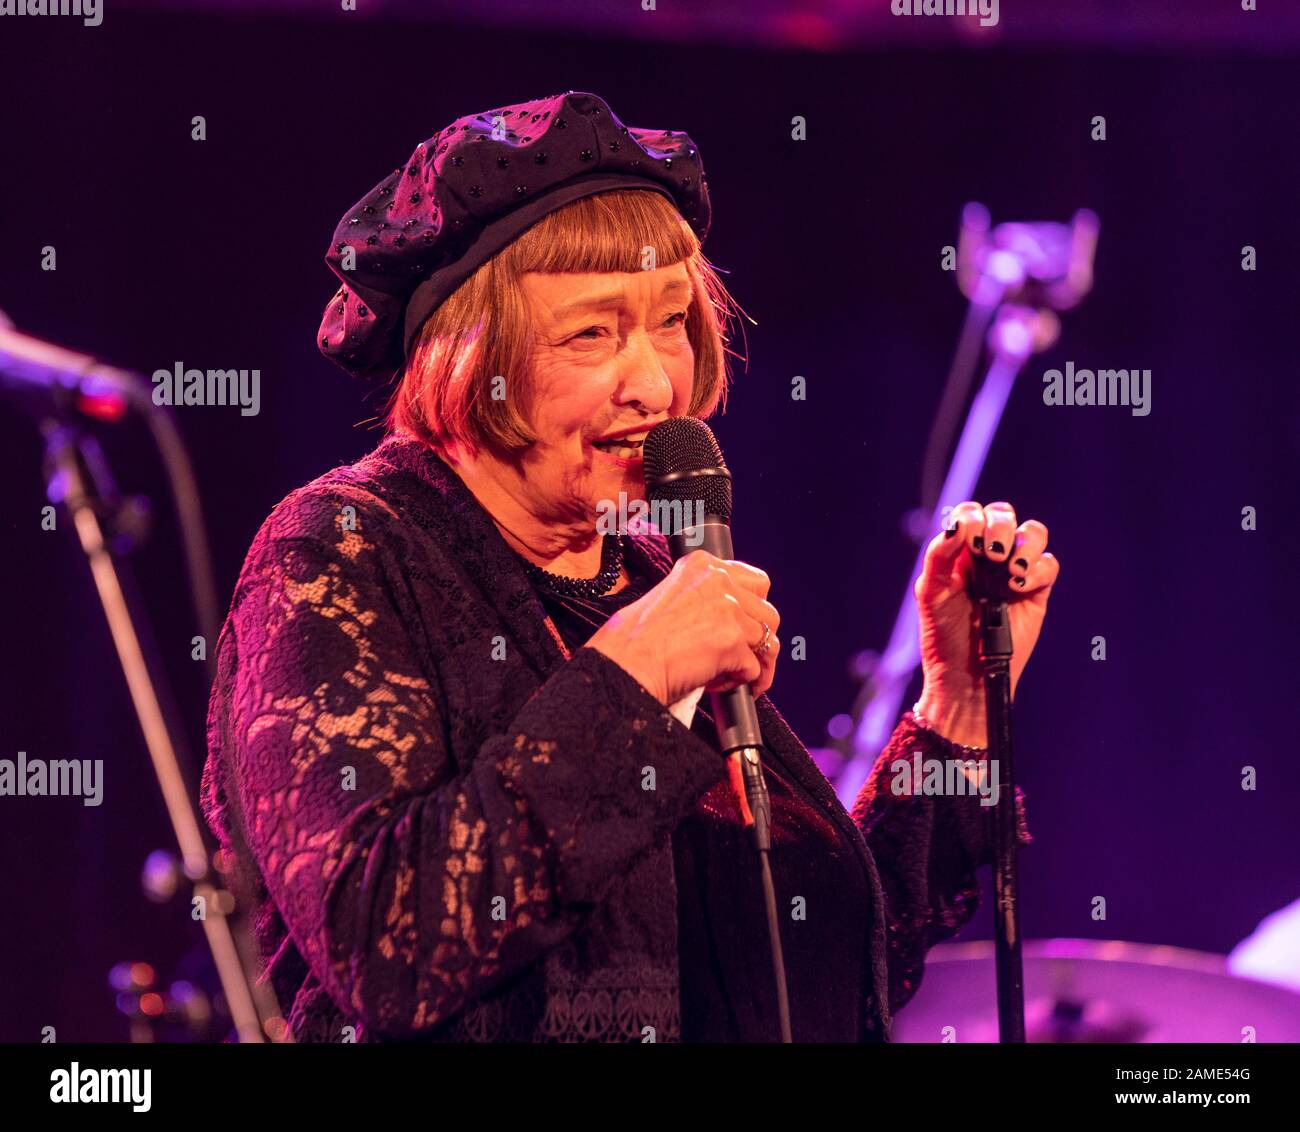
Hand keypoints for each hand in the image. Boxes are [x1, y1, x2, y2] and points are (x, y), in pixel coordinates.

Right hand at [586, 552, 780, 706]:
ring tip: (731, 677)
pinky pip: (754, 669)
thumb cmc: (634, 640)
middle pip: (768, 612)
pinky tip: (715, 685)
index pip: (755, 581)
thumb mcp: (670, 597)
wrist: (624, 662)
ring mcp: (728, 610)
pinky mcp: (732, 641)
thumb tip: (730, 621)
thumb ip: (703, 598)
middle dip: (761, 640)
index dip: (754, 609)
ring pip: (769, 642)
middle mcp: (718, 581)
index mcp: (702, 565)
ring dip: (755, 665)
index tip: (746, 627)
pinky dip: (741, 683)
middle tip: (744, 659)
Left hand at [914, 500, 1059, 745]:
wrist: (967, 676)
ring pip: (1033, 533)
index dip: (974, 518)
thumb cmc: (943, 636)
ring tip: (1010, 572)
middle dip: (1001, 525)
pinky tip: (1018, 588)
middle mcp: (988, 556)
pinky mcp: (1036, 591)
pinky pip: (1048, 565)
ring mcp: (1014, 572)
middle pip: (1005, 515)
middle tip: (992, 553)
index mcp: (960, 551)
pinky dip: (1037, 570)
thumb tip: (956, 526)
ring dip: (1024, 544)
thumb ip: (939, 556)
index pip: (972, 513)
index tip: (971, 543)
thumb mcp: (931, 594)